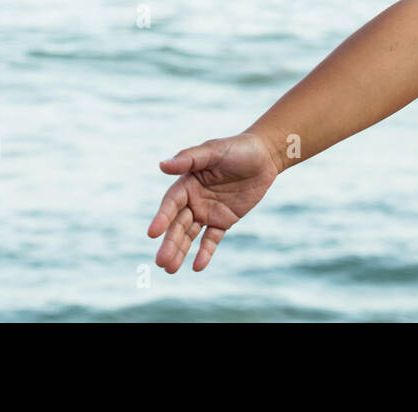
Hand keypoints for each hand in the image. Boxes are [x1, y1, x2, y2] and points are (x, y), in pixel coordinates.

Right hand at [147, 133, 282, 272]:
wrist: (264, 156)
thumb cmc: (236, 148)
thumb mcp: (213, 151)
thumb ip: (188, 159)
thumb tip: (161, 165)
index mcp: (187, 183)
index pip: (171, 204)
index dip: (162, 218)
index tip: (153, 234)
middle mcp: (193, 199)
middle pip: (178, 224)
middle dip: (170, 242)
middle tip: (161, 262)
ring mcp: (208, 211)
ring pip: (191, 235)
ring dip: (181, 251)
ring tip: (170, 269)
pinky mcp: (223, 220)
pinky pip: (212, 239)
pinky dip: (205, 252)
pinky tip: (197, 266)